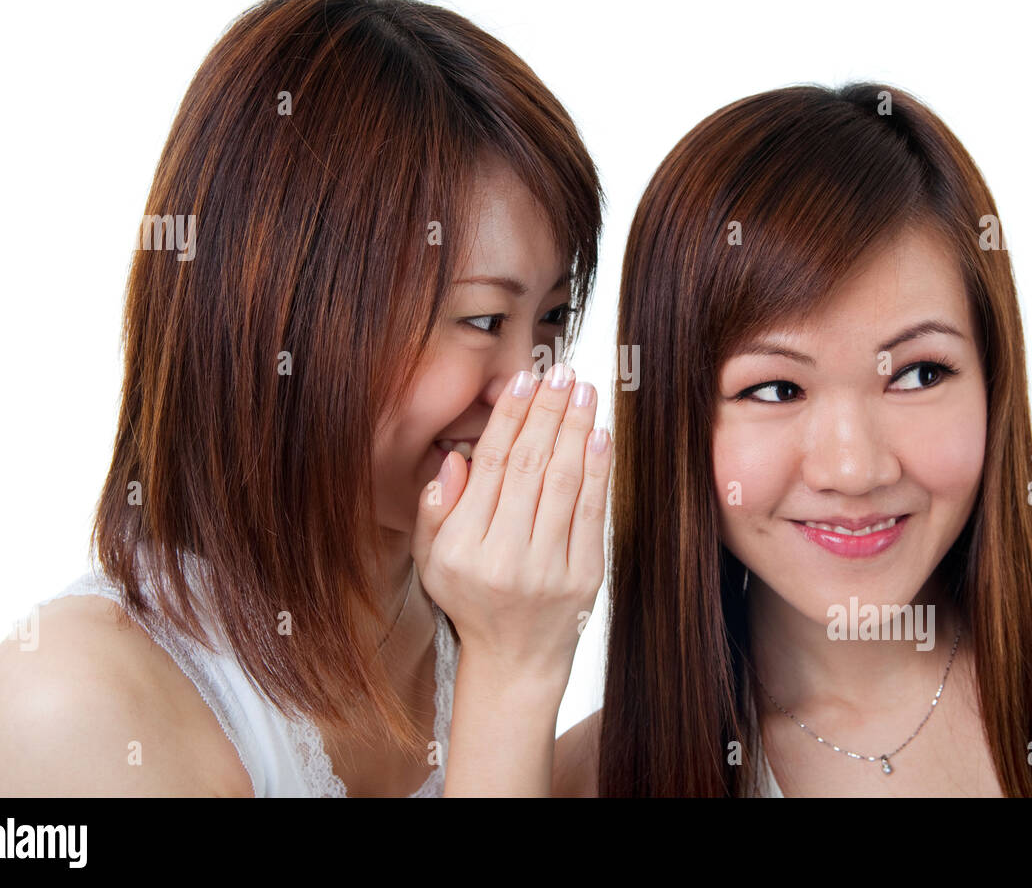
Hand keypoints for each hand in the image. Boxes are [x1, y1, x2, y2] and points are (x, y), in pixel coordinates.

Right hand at [411, 364, 610, 684]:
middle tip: (559, 371)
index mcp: (462, 550)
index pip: (491, 468)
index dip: (509, 419)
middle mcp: (505, 559)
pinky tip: (599, 435)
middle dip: (547, 412)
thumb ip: (436, 510)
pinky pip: (593, 512)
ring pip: (564, 483)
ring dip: (575, 429)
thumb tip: (455, 457)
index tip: (523, 382)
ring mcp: (548, 569)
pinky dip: (597, 470)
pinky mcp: (584, 577)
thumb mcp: (432, 562)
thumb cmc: (471, 601)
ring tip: (583, 391)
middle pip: (530, 467)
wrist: (515, 660)